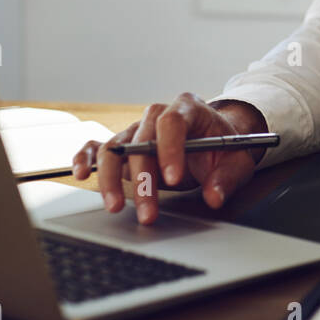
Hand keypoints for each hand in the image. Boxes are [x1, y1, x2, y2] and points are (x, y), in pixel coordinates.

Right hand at [72, 93, 268, 224]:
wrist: (215, 140)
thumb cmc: (224, 147)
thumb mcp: (237, 160)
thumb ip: (226, 178)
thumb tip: (213, 197)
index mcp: (188, 108)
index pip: (172, 122)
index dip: (169, 149)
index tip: (172, 179)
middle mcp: (158, 115)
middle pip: (140, 140)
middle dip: (143, 179)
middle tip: (148, 211)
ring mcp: (137, 129)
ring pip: (115, 147)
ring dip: (112, 179)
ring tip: (116, 206)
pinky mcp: (123, 145)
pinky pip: (97, 146)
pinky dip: (86, 157)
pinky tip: (82, 174)